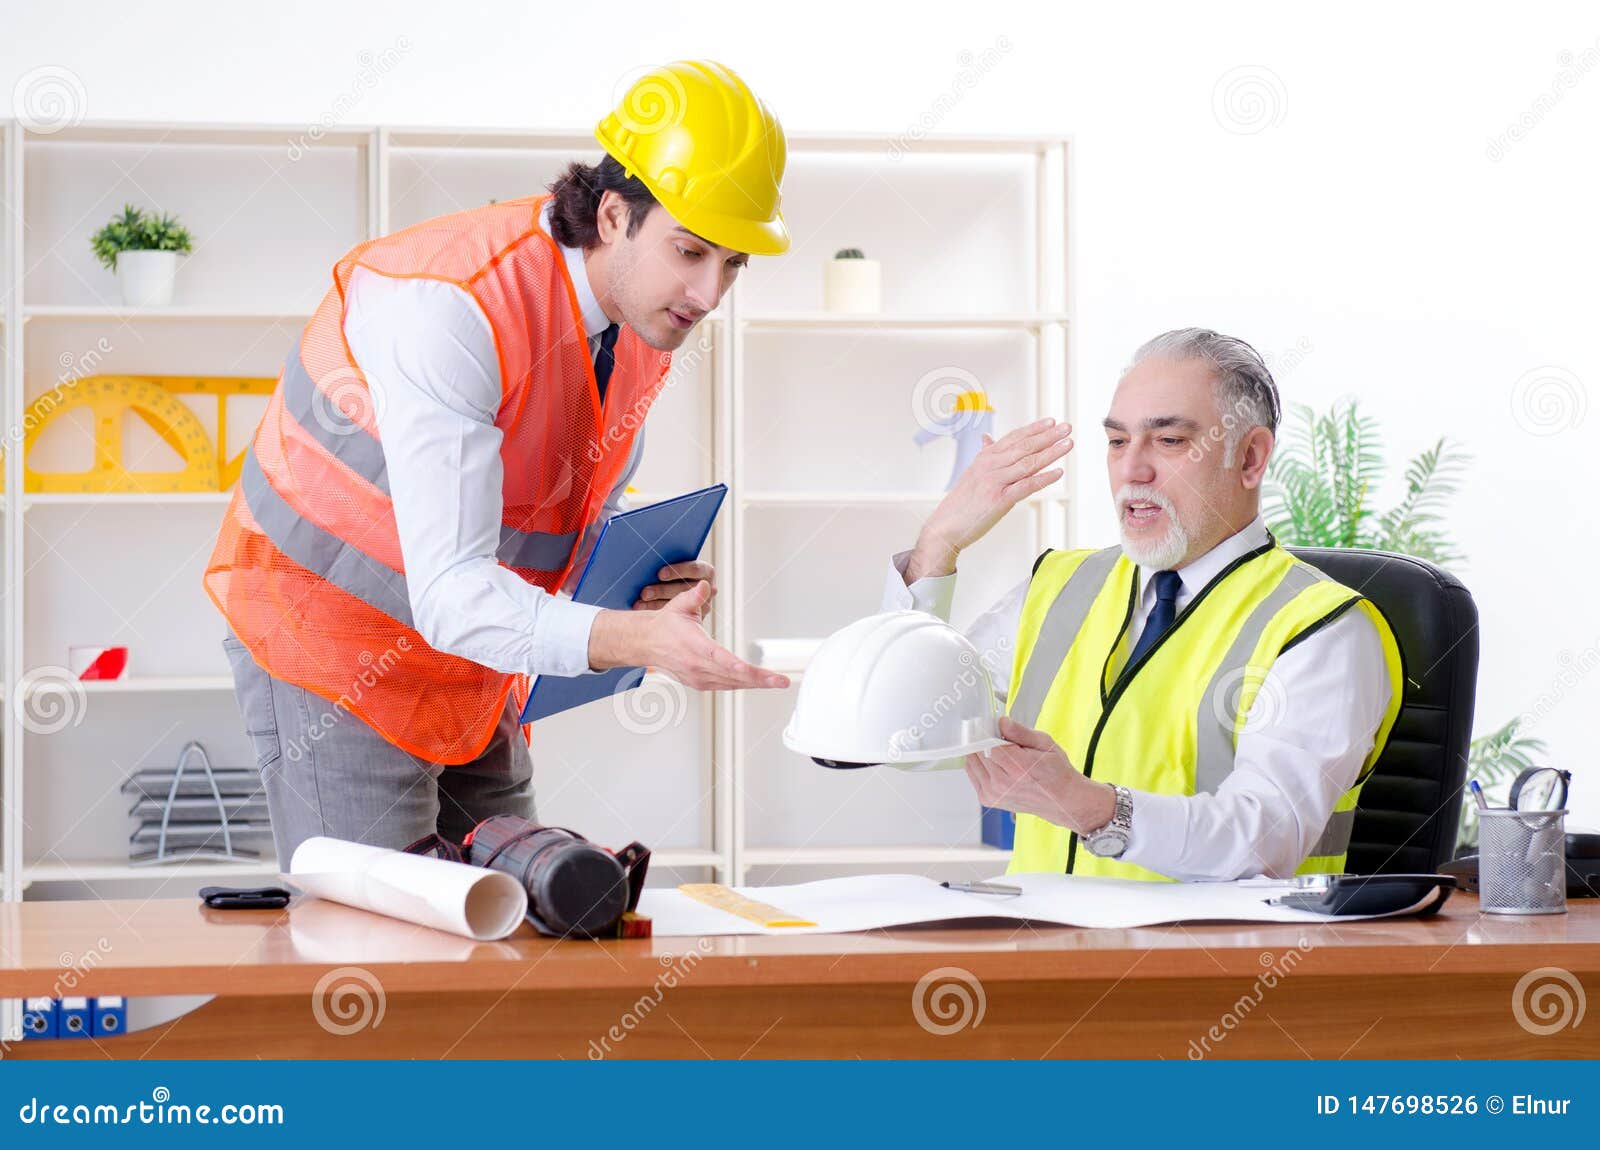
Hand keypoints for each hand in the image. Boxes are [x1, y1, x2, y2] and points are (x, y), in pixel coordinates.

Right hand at [589, 580, 789, 690]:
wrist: (647, 643)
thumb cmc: (666, 624)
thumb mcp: (678, 606)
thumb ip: (693, 596)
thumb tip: (704, 585)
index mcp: (693, 646)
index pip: (716, 657)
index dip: (733, 665)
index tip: (748, 670)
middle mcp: (696, 666)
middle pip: (732, 675)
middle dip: (759, 678)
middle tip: (781, 680)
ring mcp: (698, 678)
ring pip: (732, 684)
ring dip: (755, 683)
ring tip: (777, 682)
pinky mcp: (700, 683)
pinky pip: (726, 686)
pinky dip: (742, 684)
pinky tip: (759, 682)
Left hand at [633, 560, 716, 618]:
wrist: (677, 588)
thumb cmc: (672, 571)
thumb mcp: (674, 562)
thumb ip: (668, 559)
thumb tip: (651, 557)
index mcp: (706, 571)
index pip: (695, 569)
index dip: (677, 570)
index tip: (660, 574)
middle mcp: (708, 589)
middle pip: (684, 589)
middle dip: (662, 590)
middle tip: (644, 593)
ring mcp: (701, 605)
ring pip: (678, 605)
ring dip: (656, 604)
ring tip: (639, 603)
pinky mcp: (693, 618)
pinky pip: (674, 616)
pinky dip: (655, 612)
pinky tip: (642, 609)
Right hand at [905, 418, 1073, 581]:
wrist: (945, 527)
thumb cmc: (960, 504)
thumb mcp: (971, 474)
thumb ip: (983, 455)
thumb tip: (987, 439)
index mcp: (984, 459)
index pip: (1013, 438)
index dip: (1033, 428)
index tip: (1051, 421)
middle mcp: (990, 466)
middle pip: (1023, 447)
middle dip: (1048, 436)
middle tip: (1067, 427)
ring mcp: (994, 482)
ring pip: (1027, 463)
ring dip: (1050, 452)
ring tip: (1068, 443)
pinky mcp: (999, 500)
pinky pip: (1026, 486)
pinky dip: (1043, 478)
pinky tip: (1058, 472)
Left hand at [964, 715, 1114, 832]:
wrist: (1061, 800)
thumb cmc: (1055, 772)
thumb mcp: (1044, 743)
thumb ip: (1020, 732)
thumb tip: (1001, 722)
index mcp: (1018, 766)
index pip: (986, 743)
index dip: (987, 732)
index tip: (990, 726)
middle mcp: (1003, 782)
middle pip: (977, 752)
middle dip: (983, 741)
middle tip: (997, 739)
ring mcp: (993, 793)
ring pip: (971, 762)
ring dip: (979, 753)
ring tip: (998, 753)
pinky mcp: (988, 799)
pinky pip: (972, 774)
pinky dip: (979, 766)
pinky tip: (995, 764)